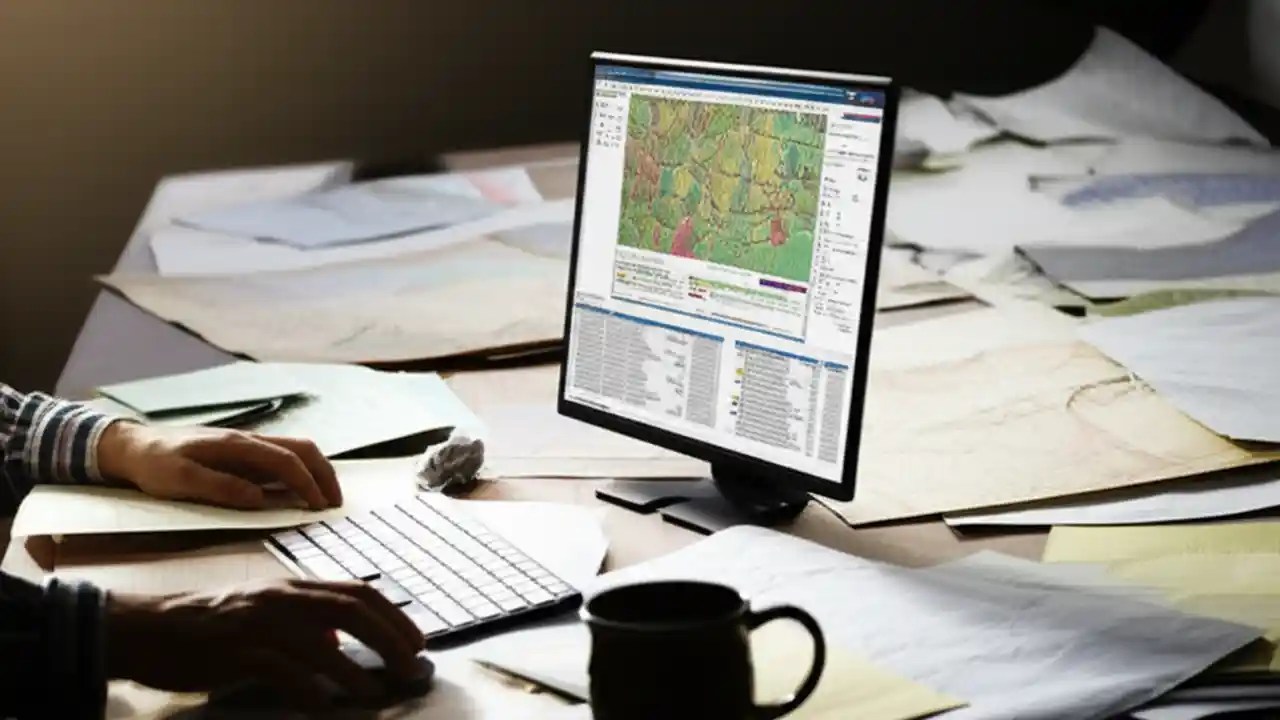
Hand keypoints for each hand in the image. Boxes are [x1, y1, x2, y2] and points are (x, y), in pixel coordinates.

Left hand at [97, 423, 340, 509]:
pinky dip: (299, 473)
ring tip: (323, 498)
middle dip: (324, 473)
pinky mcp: (241, 454)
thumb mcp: (179, 479)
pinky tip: (298, 492)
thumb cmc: (154, 463)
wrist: (132, 446)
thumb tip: (260, 499)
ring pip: (295, 450)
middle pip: (302, 448)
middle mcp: (248, 440)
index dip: (307, 483)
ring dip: (315, 471)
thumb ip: (220, 488)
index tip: (319, 506)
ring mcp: (246, 445)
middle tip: (334, 502)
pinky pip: (280, 458)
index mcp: (236, 445)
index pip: (285, 460)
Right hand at [106, 579, 425, 707]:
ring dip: (356, 670)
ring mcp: (260, 623)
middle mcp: (282, 598)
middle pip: (350, 610)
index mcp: (293, 587)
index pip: (357, 592)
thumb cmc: (210, 622)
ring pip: (321, 642)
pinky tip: (326, 706)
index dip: (393, 616)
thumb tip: (338, 637)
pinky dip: (309, 690)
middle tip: (412, 666)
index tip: (418, 640)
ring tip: (378, 692)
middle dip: (389, 638)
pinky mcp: (237, 651)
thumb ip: (303, 617)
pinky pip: (282, 672)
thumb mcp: (264, 609)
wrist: (149, 628)